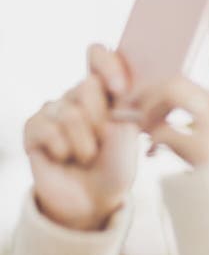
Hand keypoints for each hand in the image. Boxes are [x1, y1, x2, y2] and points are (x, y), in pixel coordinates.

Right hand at [23, 44, 138, 230]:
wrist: (94, 199)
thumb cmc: (115, 165)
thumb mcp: (129, 136)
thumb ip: (124, 107)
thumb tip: (114, 87)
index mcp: (105, 90)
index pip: (99, 55)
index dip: (108, 64)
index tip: (120, 90)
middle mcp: (78, 95)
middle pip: (87, 85)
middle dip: (101, 121)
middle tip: (103, 142)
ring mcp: (54, 109)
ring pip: (69, 112)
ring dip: (85, 143)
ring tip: (87, 156)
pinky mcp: (33, 127)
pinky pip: (46, 127)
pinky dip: (62, 149)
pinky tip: (65, 158)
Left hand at [133, 0, 208, 167]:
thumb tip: (169, 97)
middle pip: (181, 82)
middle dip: (152, 95)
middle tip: (137, 111)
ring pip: (172, 94)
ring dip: (149, 113)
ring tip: (144, 131)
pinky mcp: (206, 146)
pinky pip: (162, 131)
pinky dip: (153, 140)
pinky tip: (152, 154)